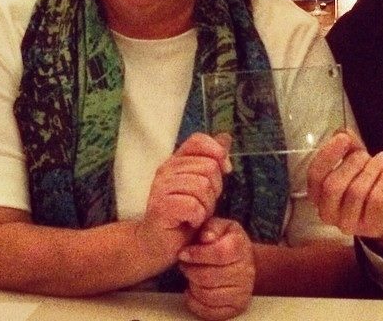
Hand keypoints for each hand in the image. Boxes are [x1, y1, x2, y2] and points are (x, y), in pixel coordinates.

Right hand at [137, 133, 232, 257]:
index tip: (225, 169)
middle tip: (202, 203)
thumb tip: (225, 138)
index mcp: (176, 161)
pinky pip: (194, 206)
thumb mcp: (202, 183)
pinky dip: (198, 217)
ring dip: (206, 205)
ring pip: (203, 186)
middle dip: (214, 189)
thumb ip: (212, 160)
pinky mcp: (161, 207)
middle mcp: (166, 169)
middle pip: (208, 167)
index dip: (216, 151)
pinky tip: (190, 222)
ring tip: (195, 214)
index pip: (198, 140)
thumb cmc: (182, 214)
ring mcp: (162, 187)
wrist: (157, 244)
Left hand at [179, 218, 254, 320]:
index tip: (183, 254)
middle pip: (210, 277)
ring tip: (190, 276)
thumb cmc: (225, 240)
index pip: (219, 253)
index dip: (197, 255)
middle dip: (190, 271)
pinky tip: (193, 290)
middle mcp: (246, 269)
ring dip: (192, 286)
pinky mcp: (237, 307)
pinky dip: (196, 303)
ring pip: (208, 295)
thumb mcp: (219, 226)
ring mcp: (243, 290)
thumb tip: (206, 237)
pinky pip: (211, 312)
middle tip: (184, 264)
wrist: (243, 259)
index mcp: (241, 246)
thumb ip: (211, 228)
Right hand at [307, 130, 382, 256]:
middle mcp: (328, 212)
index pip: (314, 175)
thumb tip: (342, 131)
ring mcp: (348, 223)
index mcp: (317, 195)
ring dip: (372, 169)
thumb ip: (347, 147)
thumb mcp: (354, 164)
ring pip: (356, 192)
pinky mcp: (371, 226)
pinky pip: (377, 199)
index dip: (327, 155)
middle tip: (366, 154)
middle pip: (333, 186)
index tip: (343, 138)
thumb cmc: (365, 186)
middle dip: (352, 163)